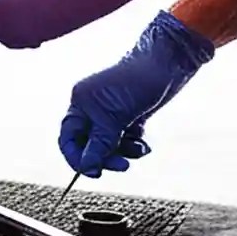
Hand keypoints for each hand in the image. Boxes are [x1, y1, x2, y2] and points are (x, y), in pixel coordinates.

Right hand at [59, 11, 214, 176]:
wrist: (168, 63)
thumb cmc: (136, 83)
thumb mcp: (114, 118)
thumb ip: (98, 145)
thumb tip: (87, 168)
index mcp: (80, 103)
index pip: (68, 139)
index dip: (78, 158)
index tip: (94, 172)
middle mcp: (92, 108)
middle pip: (89, 145)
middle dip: (106, 157)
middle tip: (122, 165)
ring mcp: (110, 113)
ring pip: (109, 145)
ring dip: (123, 152)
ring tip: (138, 148)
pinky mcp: (128, 116)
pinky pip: (124, 140)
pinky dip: (134, 145)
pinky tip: (144, 143)